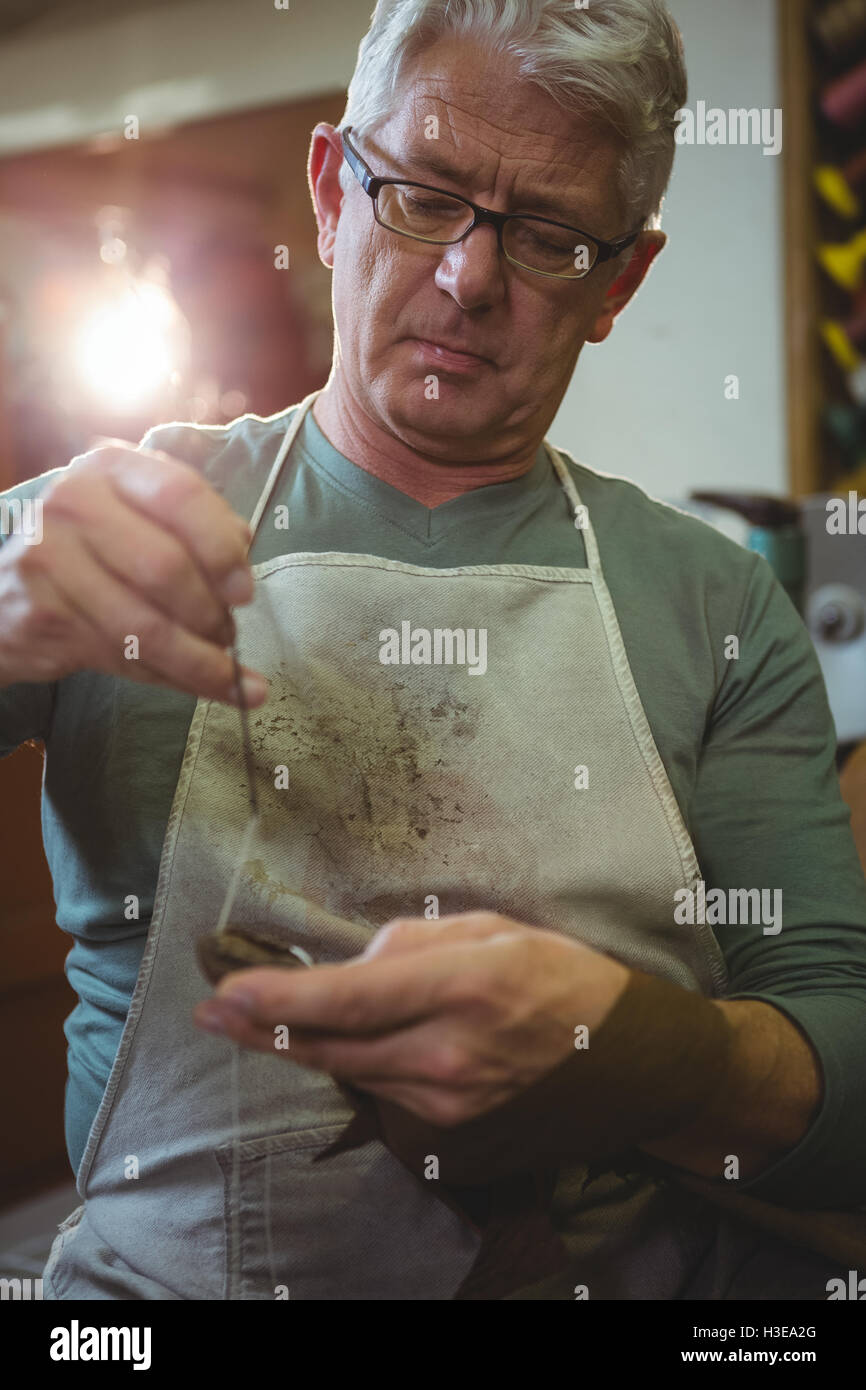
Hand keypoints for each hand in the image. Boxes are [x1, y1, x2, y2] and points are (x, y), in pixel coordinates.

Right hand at [0, 441, 266, 705]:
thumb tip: (243, 548)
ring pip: (146, 626)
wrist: (6, 593)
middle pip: (165, 566)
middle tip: (230, 633)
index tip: (245, 591)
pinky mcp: (44, 614)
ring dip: (199, 659)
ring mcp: (51, 557)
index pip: (180, 495)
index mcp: (111, 466)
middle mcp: (74, 502)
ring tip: (225, 669)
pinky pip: (125, 658)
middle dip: (211, 612)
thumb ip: (193, 524)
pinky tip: (207, 688)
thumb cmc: (91, 549)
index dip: (222, 548)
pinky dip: (175, 679)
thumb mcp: (137, 515)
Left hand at [194, 911, 629, 1125]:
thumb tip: (356, 964)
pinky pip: (378, 1085)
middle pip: (332, 1046)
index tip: (227, 990)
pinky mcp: (447, 1123)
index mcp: (463, 985)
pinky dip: (348, 1060)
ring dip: (300, 1044)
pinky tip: (330, 1039)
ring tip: (251, 1019)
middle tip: (209, 1012)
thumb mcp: (490, 927)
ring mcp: (446, 1097)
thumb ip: (414, 941)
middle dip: (262, 1029)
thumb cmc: (556, 972)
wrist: (620, 1055)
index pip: (351, 998)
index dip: (282, 999)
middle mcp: (448, 1050)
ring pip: (348, 1070)